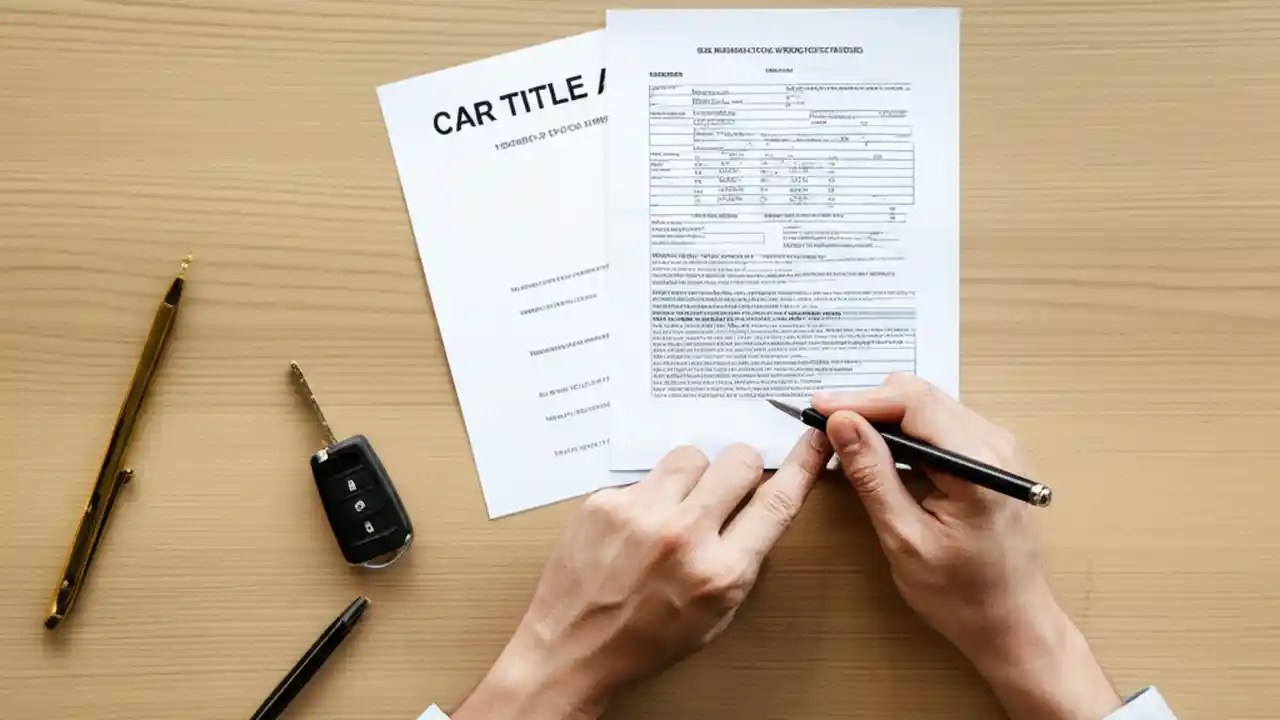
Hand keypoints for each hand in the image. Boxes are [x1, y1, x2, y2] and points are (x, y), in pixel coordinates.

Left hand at [452, 432, 830, 719]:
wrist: (571, 649)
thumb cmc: (644, 641)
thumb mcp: (716, 615)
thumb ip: (742, 558)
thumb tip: (757, 505)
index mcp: (721, 572)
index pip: (777, 502)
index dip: (802, 465)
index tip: (815, 441)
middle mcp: (684, 536)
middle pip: (739, 461)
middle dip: (741, 471)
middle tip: (726, 489)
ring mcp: (641, 514)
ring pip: (691, 456)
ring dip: (693, 476)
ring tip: (674, 508)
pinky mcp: (605, 502)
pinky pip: (645, 476)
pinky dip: (648, 495)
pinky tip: (635, 526)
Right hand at [814, 374, 1122, 719]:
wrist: (1012, 623)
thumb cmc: (961, 595)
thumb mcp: (904, 538)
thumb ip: (873, 475)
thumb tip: (841, 424)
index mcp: (980, 466)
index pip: (915, 404)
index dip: (861, 399)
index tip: (818, 407)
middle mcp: (997, 445)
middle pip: (922, 397)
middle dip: (869, 404)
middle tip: (825, 423)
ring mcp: (999, 448)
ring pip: (930, 406)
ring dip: (885, 416)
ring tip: (846, 437)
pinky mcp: (992, 457)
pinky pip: (941, 424)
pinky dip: (905, 430)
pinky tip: (880, 450)